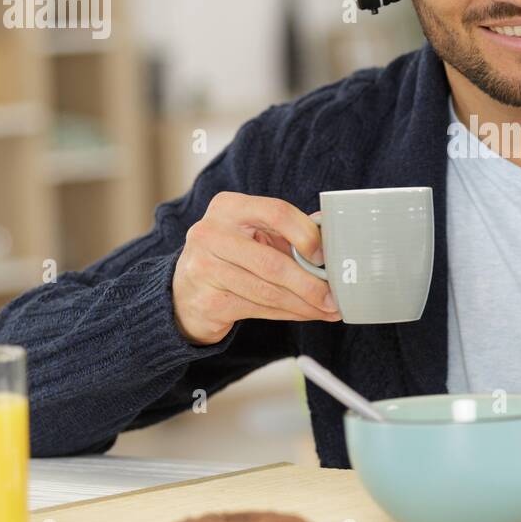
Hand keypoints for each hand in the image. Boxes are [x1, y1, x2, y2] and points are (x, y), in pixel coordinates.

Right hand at [172, 191, 341, 344]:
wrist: (185, 290)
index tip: (324, 256)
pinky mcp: (207, 300)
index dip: (306, 235)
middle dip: (310, 284)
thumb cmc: (231, 255)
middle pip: (272, 262)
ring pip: (268, 291)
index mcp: (229, 207)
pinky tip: (306, 314)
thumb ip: (289, 232)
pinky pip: (258, 309)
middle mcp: (211, 233)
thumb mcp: (255, 234)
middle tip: (335, 297)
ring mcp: (204, 268)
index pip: (277, 212)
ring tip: (328, 309)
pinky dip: (289, 313)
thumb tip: (333, 240)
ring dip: (304, 304)